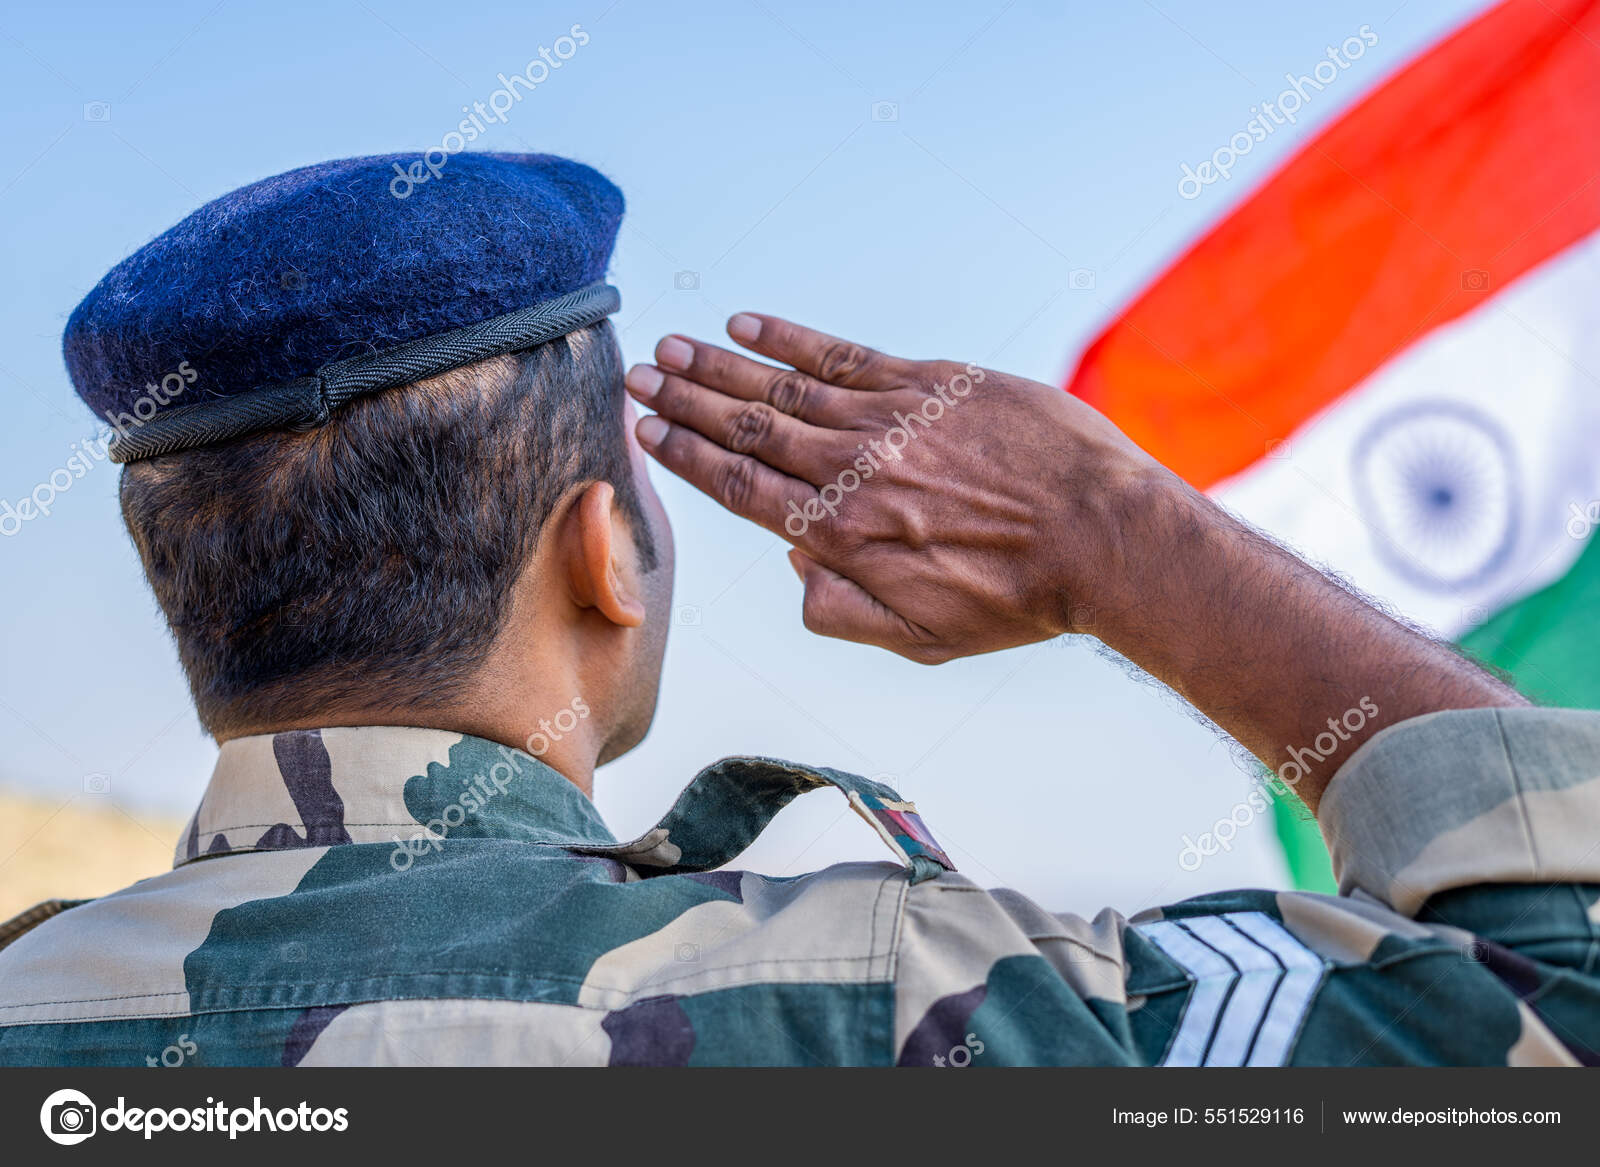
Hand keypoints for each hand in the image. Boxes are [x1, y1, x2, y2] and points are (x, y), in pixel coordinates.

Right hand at [624, 313, 1165, 662]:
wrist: (1104, 537)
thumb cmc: (1018, 597)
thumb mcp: (923, 639)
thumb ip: (843, 612)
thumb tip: (796, 570)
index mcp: (842, 536)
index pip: (742, 488)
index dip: (688, 456)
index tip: (646, 432)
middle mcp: (851, 470)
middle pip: (747, 429)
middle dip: (684, 402)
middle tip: (636, 377)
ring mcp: (888, 418)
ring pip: (783, 386)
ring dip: (720, 365)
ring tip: (672, 346)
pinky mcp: (930, 381)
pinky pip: (843, 354)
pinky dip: (791, 338)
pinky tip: (749, 322)